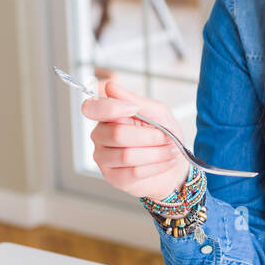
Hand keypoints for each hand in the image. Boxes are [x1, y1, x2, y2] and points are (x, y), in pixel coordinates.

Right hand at [81, 79, 190, 199]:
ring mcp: (104, 158)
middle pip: (117, 134)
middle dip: (150, 136)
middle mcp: (100, 136)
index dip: (110, 108)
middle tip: (167, 137)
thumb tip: (110, 87)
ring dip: (156, 152)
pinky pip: (133, 171)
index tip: (133, 108)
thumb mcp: (157, 113)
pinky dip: (156, 165)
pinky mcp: (114, 178)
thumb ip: (137, 101)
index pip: (91, 108)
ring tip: (171, 150)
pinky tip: (167, 161)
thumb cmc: (163, 136)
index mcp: (107, 116)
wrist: (174, 165)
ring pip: (127, 155)